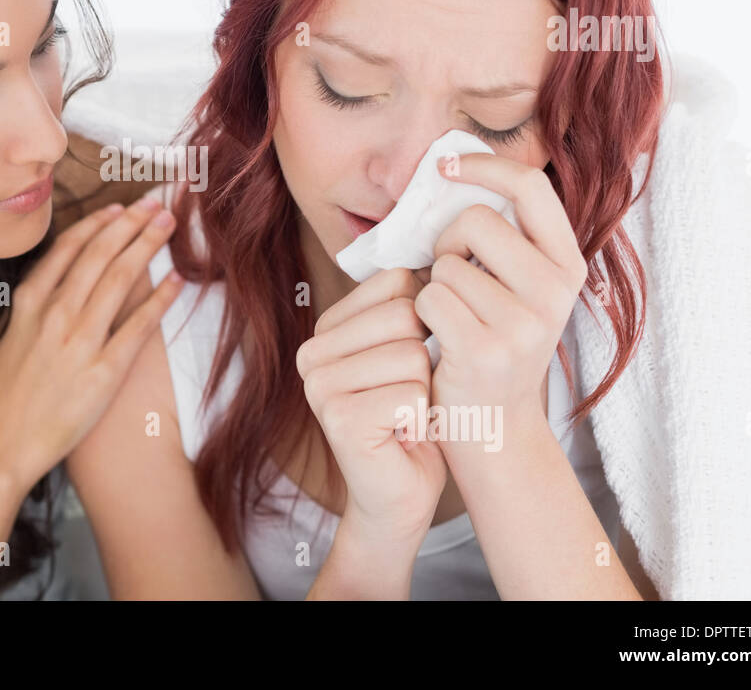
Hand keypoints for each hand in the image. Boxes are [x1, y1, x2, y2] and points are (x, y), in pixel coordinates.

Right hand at [0, 197, 182, 494]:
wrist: (0, 446)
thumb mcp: (5, 338)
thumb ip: (29, 308)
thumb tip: (50, 283)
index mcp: (29, 303)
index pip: (69, 248)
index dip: (98, 223)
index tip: (118, 209)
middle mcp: (56, 314)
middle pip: (101, 254)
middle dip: (132, 223)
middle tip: (156, 204)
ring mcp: (81, 341)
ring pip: (122, 278)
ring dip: (148, 245)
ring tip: (169, 225)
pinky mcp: (104, 371)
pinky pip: (139, 325)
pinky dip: (160, 298)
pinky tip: (177, 280)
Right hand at [297, 267, 447, 547]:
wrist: (400, 494)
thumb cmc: (411, 418)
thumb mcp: (410, 350)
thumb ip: (408, 305)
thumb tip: (438, 256)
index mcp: (327, 326)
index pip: (398, 282)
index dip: (424, 322)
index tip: (408, 360)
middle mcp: (311, 351)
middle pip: (406, 315)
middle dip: (425, 358)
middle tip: (407, 394)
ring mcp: (319, 384)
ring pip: (412, 356)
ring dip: (424, 391)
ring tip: (404, 414)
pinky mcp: (338, 417)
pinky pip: (411, 394)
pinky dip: (421, 418)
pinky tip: (402, 435)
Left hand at [413, 154, 588, 445]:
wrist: (494, 426)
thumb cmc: (492, 343)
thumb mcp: (517, 288)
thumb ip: (504, 239)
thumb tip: (449, 168)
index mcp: (567, 265)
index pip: (531, 187)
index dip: (484, 166)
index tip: (445, 166)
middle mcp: (555, 291)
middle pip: (478, 219)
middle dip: (448, 240)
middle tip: (451, 274)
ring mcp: (524, 323)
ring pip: (448, 264)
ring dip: (435, 284)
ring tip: (451, 315)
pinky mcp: (486, 349)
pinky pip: (430, 299)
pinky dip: (422, 314)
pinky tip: (439, 337)